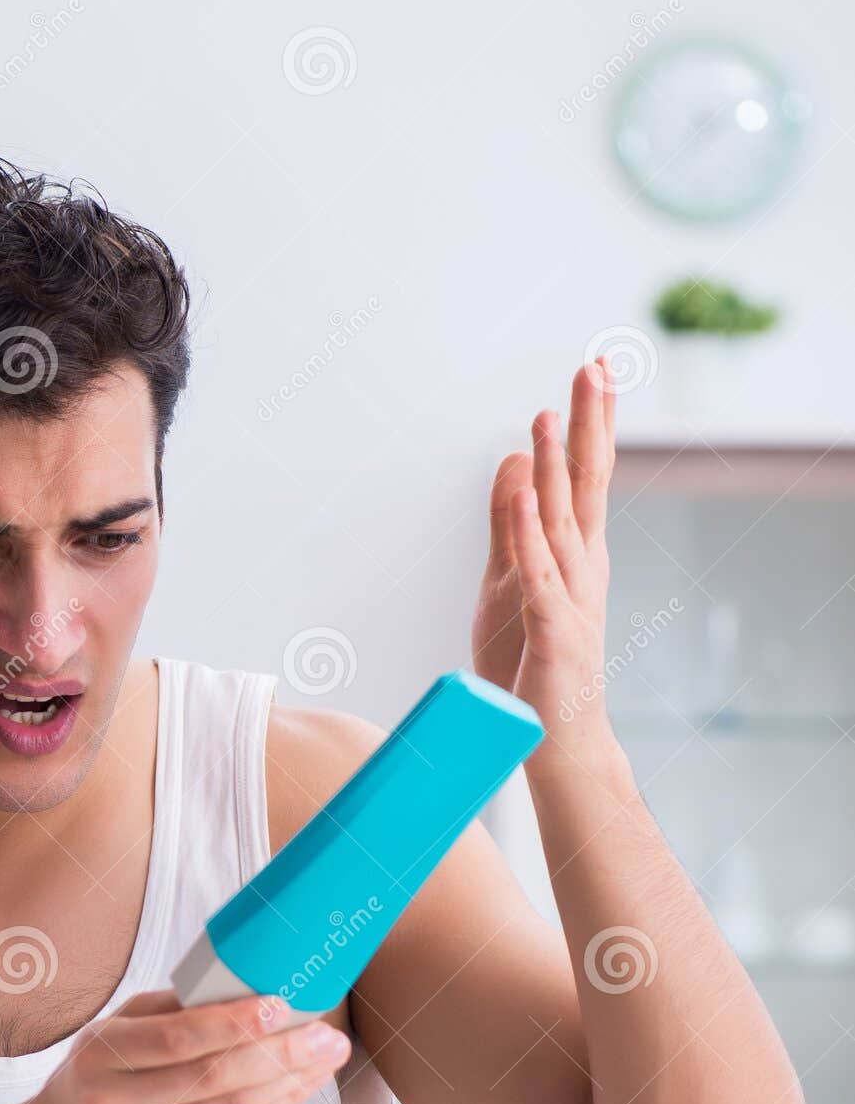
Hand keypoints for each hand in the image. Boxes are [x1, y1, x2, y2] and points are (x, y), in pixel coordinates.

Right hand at [26, 988, 350, 1103]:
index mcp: (104, 1049)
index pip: (175, 1037)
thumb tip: (244, 989)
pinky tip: (298, 1089)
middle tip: (325, 1037)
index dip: (231, 1023)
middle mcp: (116, 1098)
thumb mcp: (114, 1030)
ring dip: (285, 1084)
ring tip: (325, 1058)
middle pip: (209, 1079)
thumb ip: (169, 1012)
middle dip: (276, 1056)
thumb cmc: (94, 1074)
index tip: (279, 1006)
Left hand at [471, 357, 618, 772]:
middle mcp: (583, 567)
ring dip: (552, 467)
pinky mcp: (552, 630)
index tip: (595, 369)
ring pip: (561, 521)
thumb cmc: (534, 663)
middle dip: (589, 425)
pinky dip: (528, 533)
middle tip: (595, 366)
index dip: (589, 424)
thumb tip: (514, 463)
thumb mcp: (511, 580)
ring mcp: (571, 598)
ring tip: (544, 415)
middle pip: (588, 484)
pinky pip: (537, 573)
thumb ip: (509, 525)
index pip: (587, 477)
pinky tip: (524, 493)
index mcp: (578, 553)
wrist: (558, 737)